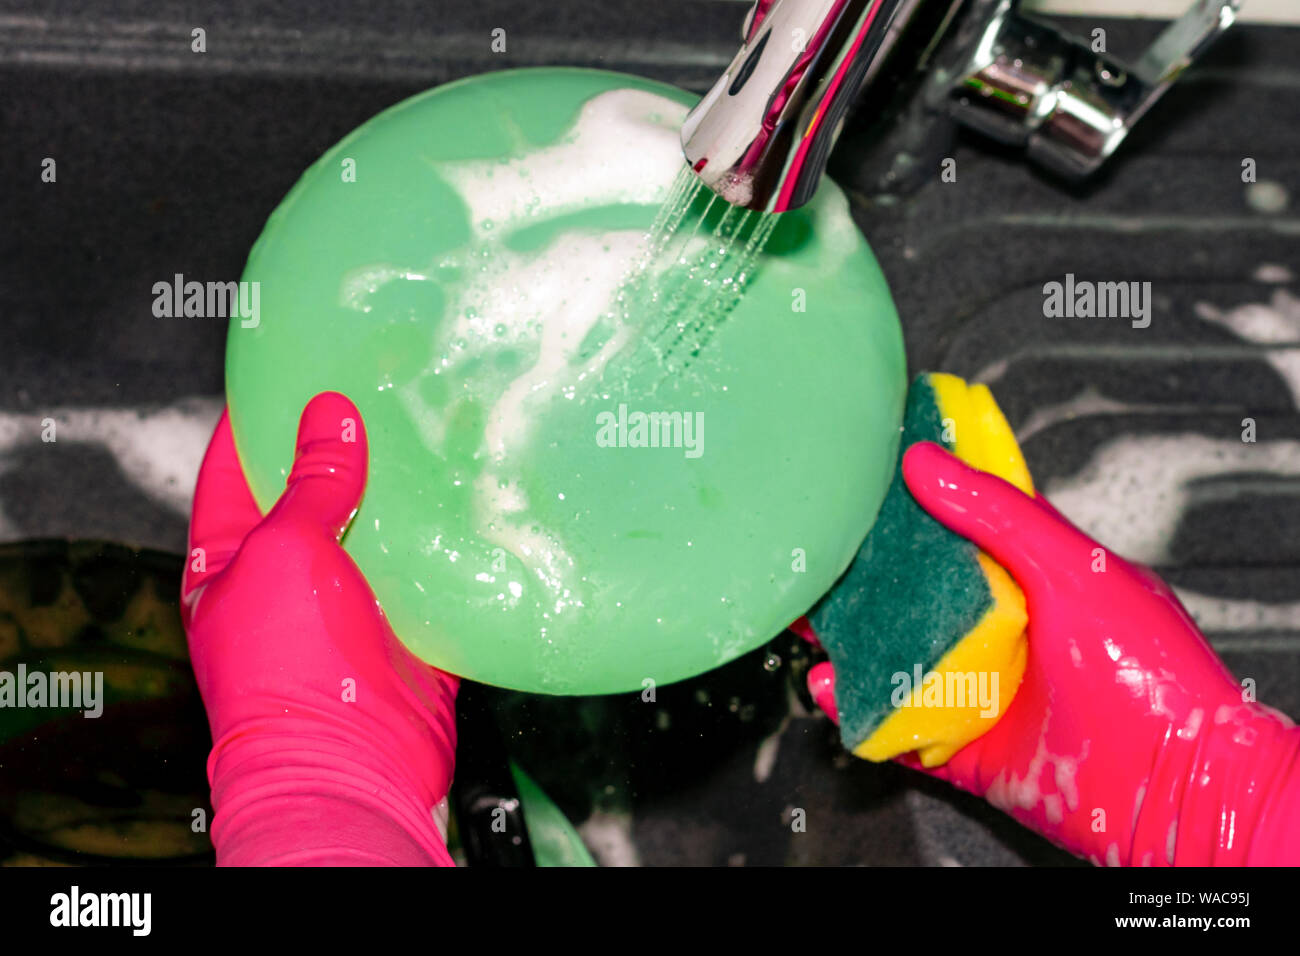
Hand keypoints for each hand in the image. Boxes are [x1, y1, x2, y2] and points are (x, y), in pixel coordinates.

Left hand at [183, 392, 457, 865]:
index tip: (293, 369)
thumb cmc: (289, 666)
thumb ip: (313, 484)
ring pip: (377, 533)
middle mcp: (290, 580)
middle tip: (382, 387)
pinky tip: (472, 499)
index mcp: (232, 560)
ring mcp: (351, 607)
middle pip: (315, 496)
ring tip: (435, 429)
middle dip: (344, 447)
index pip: (235, 470)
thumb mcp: (285, 554)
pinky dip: (446, 544)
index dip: (259, 418)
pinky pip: (428, 576)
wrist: (352, 767)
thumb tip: (329, 412)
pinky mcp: (408, 631)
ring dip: (401, 493)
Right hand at [809, 441, 1299, 865]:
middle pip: (917, 598)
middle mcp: (1005, 633)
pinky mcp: (965, 749)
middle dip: (863, 581)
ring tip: (807, 620)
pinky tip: (831, 685)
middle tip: (817, 558)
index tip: (861, 487)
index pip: (959, 532)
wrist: (1174, 788)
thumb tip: (926, 462)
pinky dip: (860, 709)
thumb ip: (999, 514)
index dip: (910, 510)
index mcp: (1034, 580)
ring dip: (851, 642)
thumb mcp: (1073, 569)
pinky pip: (898, 726)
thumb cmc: (1149, 673)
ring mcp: (983, 692)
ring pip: (898, 659)